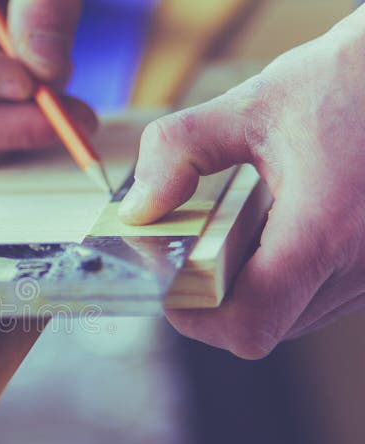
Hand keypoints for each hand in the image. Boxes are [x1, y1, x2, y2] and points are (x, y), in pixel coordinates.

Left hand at [118, 7, 364, 358]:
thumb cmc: (346, 83)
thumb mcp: (252, 105)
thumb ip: (180, 153)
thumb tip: (137, 210)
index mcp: (327, 230)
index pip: (250, 325)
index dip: (197, 319)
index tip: (172, 288)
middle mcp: (362, 265)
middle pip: (266, 325)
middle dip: (219, 299)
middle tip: (196, 254)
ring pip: (296, 318)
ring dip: (256, 290)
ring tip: (244, 235)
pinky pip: (324, 299)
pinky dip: (290, 280)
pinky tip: (281, 233)